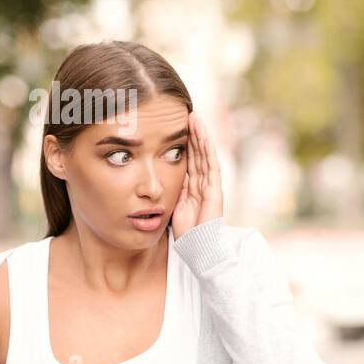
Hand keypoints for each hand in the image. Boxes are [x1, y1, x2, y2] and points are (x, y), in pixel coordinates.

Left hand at [172, 112, 223, 237]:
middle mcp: (202, 184)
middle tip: (186, 114)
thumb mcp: (169, 208)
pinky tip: (202, 132)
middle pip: (197, 153)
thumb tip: (147, 181)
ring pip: (205, 154)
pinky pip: (211, 163)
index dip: (183, 143)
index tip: (175, 127)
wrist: (199, 249)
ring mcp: (210, 186)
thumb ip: (165, 193)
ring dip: (200, 135)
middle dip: (193, 134)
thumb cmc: (184, 235)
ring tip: (194, 116)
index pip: (188, 160)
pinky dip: (206, 146)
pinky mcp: (215, 189)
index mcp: (191, 189)